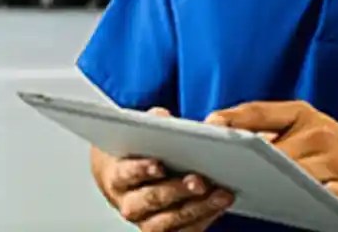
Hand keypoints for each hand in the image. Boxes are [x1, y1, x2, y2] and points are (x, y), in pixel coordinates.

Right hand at [93, 107, 233, 231]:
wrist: (132, 179)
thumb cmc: (138, 153)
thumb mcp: (139, 133)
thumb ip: (151, 122)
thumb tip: (162, 117)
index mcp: (117, 177)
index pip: (126, 174)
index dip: (141, 170)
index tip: (159, 165)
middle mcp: (129, 204)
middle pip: (151, 200)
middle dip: (176, 191)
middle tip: (199, 181)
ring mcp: (147, 221)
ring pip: (169, 222)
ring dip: (196, 208)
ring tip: (220, 194)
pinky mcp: (167, 231)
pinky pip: (185, 231)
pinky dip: (204, 218)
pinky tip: (220, 203)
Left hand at [206, 100, 337, 216]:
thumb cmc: (332, 149)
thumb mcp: (304, 127)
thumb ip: (269, 131)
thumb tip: (222, 139)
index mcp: (302, 114)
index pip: (258, 112)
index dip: (232, 118)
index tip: (208, 125)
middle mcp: (318, 133)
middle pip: (271, 150)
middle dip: (243, 161)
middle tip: (213, 170)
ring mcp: (336, 162)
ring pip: (292, 175)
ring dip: (267, 184)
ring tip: (239, 188)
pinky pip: (319, 198)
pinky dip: (299, 202)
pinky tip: (279, 205)